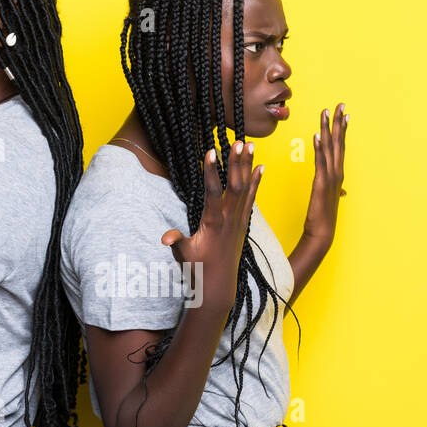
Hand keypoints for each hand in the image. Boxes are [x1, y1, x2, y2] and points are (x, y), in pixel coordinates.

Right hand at [160, 139, 262, 312]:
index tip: (211, 152)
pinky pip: (251, 198)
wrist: (219, 286)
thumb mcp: (184, 256)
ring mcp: (238, 220)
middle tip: (238, 140)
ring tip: (250, 144)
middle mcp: (229, 219)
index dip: (212, 172)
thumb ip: (177, 242)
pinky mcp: (243, 223)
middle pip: (235, 185)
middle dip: (236, 162)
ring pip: (245, 188)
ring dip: (247, 165)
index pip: (213, 192)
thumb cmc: (198, 270)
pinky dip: (256, 181)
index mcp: (213, 223)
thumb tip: (165, 237)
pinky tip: (261, 166)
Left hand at [304, 103, 347, 243]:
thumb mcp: (329, 200)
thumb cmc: (324, 217)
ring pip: (329, 148)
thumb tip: (343, 189)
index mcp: (338, 174)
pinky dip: (319, 148)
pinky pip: (320, 162)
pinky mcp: (321, 183)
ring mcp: (330, 177)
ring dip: (328, 129)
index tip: (344, 114)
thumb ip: (335, 190)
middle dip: (338, 122)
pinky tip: (317, 136)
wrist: (322, 233)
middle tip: (339, 105)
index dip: (342, 129)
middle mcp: (337, 172)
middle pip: (338, 142)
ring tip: (327, 113)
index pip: (340, 147)